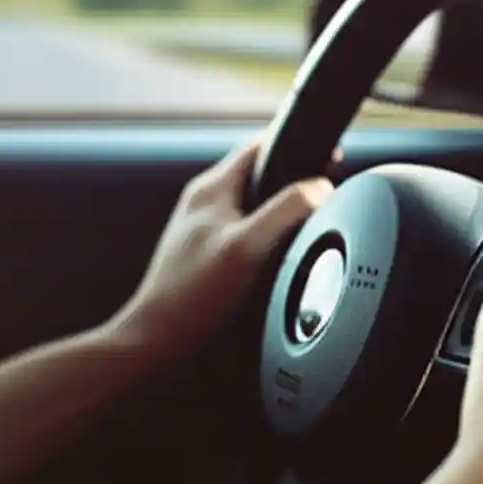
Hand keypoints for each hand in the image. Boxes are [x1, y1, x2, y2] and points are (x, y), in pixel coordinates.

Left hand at [107, 137, 332, 364]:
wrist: (158, 338)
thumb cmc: (193, 295)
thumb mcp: (248, 247)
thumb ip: (286, 211)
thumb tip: (319, 186)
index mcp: (211, 188)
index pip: (258, 147)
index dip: (295, 145)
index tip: (324, 154)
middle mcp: (203, 202)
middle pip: (257, 176)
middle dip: (290, 181)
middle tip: (318, 196)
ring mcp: (201, 227)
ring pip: (250, 204)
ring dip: (276, 210)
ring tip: (299, 227)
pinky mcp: (203, 251)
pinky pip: (242, 229)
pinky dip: (263, 234)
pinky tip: (274, 257)